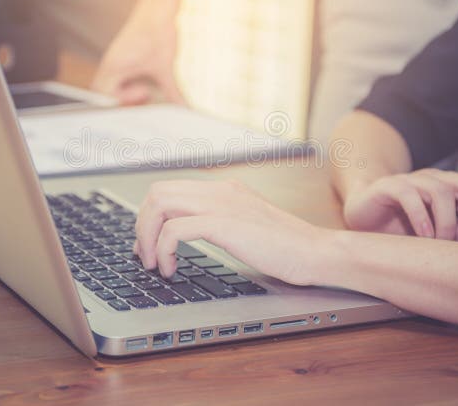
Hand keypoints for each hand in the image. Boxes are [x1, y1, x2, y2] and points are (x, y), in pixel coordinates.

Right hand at [91, 13, 184, 104]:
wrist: (158, 7)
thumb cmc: (158, 32)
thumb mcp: (165, 68)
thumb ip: (172, 93)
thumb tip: (182, 108)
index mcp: (113, 67)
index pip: (102, 95)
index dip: (120, 102)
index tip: (144, 92)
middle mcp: (109, 64)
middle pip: (103, 93)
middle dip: (121, 101)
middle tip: (145, 97)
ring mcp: (114, 59)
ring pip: (110, 85)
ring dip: (124, 93)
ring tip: (147, 91)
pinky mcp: (122, 56)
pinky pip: (117, 76)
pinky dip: (128, 84)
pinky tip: (147, 83)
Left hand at [134, 180, 330, 285]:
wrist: (316, 252)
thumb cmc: (286, 248)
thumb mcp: (246, 226)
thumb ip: (219, 222)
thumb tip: (183, 235)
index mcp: (224, 189)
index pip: (169, 188)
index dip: (149, 217)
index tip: (148, 245)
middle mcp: (220, 190)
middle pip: (157, 193)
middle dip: (142, 226)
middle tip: (145, 257)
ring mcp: (223, 204)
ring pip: (160, 205)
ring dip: (148, 238)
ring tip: (155, 264)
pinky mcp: (226, 224)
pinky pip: (176, 229)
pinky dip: (164, 250)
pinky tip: (172, 269)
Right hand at [343, 168, 457, 242]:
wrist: (361, 214)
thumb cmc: (399, 225)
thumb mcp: (436, 232)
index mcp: (446, 186)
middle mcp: (432, 179)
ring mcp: (409, 180)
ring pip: (439, 191)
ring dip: (446, 223)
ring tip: (440, 245)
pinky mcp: (387, 186)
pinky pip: (409, 194)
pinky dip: (420, 216)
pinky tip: (422, 236)